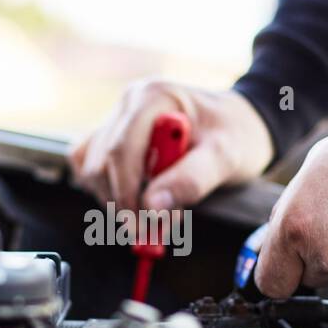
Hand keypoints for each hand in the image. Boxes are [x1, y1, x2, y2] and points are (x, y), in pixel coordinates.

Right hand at [69, 79, 273, 210]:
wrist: (240, 124)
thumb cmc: (236, 134)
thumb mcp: (225, 157)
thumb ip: (191, 180)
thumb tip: (151, 208)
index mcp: (152, 97)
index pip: (120, 151)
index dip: (126, 194)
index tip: (143, 226)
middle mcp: (128, 104)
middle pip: (100, 163)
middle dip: (123, 202)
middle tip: (153, 229)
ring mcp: (116, 119)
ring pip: (90, 169)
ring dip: (116, 199)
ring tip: (157, 210)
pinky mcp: (110, 135)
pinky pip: (88, 167)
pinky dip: (108, 191)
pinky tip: (139, 198)